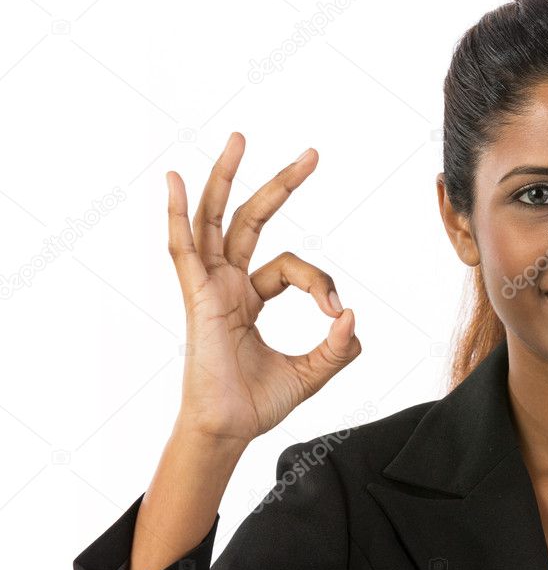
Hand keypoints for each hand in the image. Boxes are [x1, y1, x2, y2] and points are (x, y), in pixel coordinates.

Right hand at [165, 132, 360, 443]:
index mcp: (250, 298)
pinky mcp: (196, 297)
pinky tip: (172, 179)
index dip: (320, 281)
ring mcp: (209, 287)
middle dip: (280, 185)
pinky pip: (183, 249)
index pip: (292, 266)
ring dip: (227, 178)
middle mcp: (228, 284)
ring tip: (240, 139)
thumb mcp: (312, 372)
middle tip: (312, 155)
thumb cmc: (258, 403)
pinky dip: (177, 213)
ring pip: (216, 220)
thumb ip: (337, 347)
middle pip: (252, 219)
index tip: (337, 311)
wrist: (229, 430)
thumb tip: (353, 316)